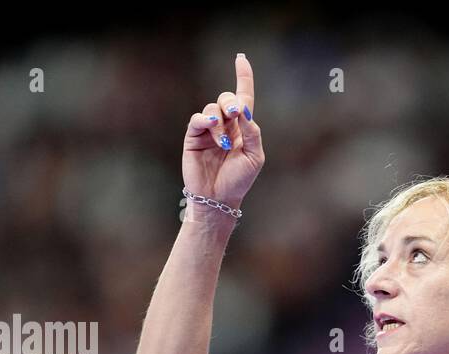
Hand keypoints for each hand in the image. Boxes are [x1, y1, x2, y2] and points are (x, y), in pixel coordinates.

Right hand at [182, 53, 264, 209]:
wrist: (219, 198)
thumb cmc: (239, 180)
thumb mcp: (254, 157)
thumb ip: (252, 132)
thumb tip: (243, 110)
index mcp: (242, 128)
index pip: (243, 98)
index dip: (243, 78)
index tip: (241, 59)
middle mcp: (225, 125)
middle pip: (226, 99)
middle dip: (230, 102)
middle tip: (235, 112)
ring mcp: (208, 130)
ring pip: (212, 109)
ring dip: (220, 122)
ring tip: (224, 143)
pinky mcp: (194, 137)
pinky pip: (197, 120)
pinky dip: (205, 120)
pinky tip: (212, 127)